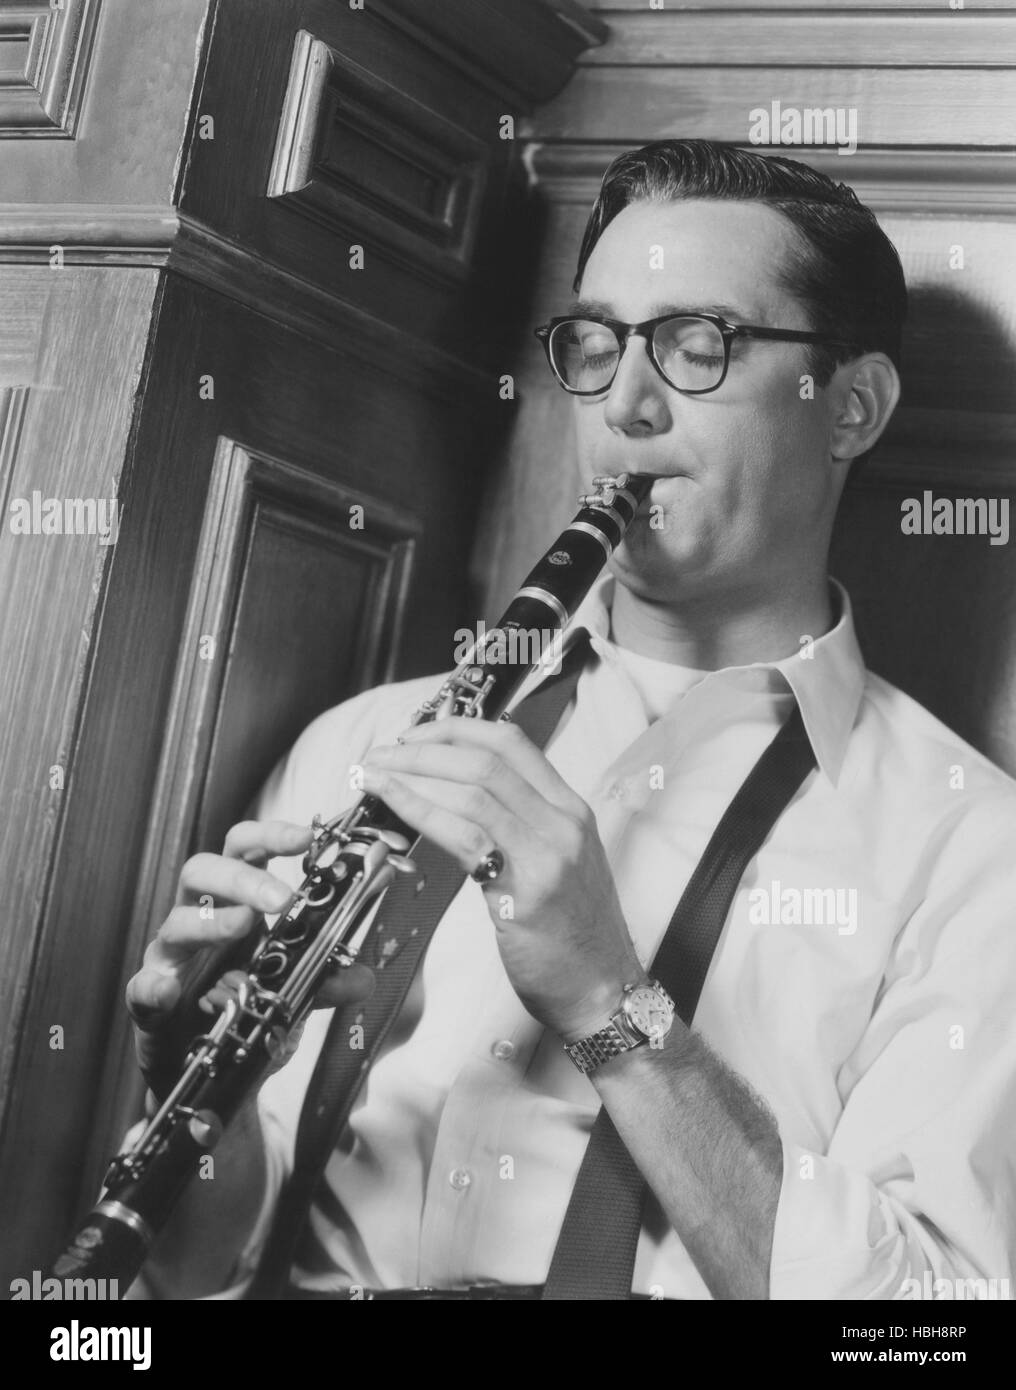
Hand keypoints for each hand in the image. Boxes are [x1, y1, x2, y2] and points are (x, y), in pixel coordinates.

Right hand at [126, 819, 374, 1091]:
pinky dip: (154, 987)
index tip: (307, 836)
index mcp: (235, 905)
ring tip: (243, 925)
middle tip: (281, 896)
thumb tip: (363, 977)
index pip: (245, 852)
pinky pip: (144, 988)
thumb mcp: (292, 991)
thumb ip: (324, 980)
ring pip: (176, 924)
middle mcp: (198, 920)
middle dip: (243, 878)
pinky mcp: (149, 1001)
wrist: (205, 1067)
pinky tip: (167, 990)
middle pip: (203, 871)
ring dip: (211, 923)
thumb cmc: (241, 1010)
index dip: (271, 836)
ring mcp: (171, 958)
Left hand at [361, 719, 644, 1040]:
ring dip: (412, 775)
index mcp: (569, 809)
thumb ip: (519, 828)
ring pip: (474, 790)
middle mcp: (563, 822)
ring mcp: (547, 854)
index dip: (456, 729)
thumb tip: (457, 801)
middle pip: (486, 760)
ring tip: (373, 775)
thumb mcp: (555, 864)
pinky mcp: (526, 890)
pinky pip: (466, 837)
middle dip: (423, 748)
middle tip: (380, 754)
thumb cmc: (573, 936)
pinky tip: (393, 805)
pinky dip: (420, 811)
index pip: (511, 743)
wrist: (603, 991)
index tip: (414, 735)